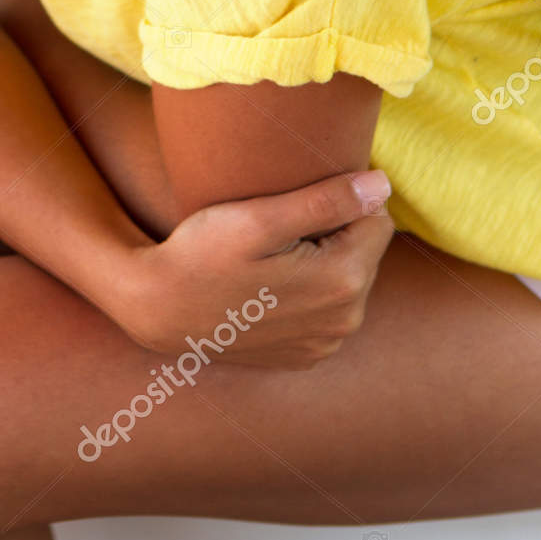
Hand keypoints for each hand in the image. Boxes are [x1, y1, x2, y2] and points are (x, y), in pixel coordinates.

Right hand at [108, 171, 394, 371]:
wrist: (158, 308)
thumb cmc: (202, 253)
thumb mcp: (259, 218)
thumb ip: (326, 201)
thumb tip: (382, 185)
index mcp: (342, 281)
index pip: (378, 219)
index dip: (345, 198)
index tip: (299, 200)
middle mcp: (345, 320)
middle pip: (366, 251)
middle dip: (337, 230)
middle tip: (281, 224)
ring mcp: (326, 343)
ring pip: (350, 279)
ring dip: (326, 259)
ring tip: (275, 253)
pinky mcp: (308, 354)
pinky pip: (329, 308)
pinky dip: (311, 290)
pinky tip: (271, 283)